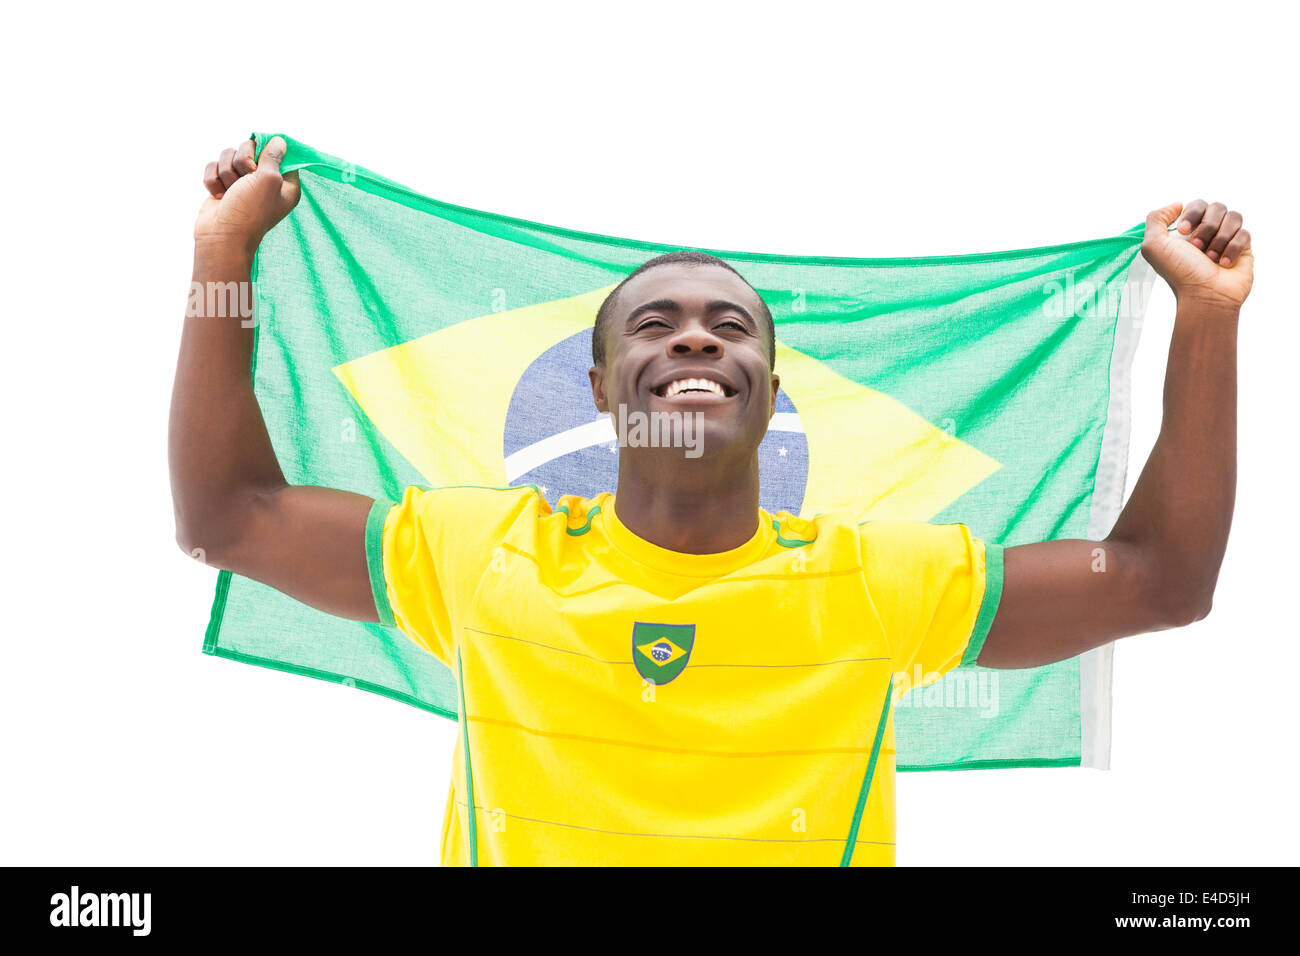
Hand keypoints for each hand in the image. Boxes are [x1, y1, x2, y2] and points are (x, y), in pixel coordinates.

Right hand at [194, 136, 299, 256]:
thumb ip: (274, 157)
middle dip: (241, 162)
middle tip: (244, 180)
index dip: (265, 151)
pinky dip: (213, 180)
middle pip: (249, 148)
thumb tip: (279, 140)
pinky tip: (218, 196)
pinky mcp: (222, 186)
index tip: (259, 162)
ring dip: (226, 173)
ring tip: (231, 192)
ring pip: (228, 156)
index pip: (278, 152)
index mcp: (284, 183)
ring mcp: (242, 183)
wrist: (222, 236)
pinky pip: (213, 167)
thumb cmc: (249, 211)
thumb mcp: (269, 180)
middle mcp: (265, 181)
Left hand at [1141, 200, 1253, 310]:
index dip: (1192, 214)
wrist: (1204, 295)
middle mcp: (1208, 233)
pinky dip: (1233, 249)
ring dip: (1219, 239)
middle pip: (1217, 207)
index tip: (1182, 231)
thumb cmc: (1179, 272)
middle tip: (1196, 248)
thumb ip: (1156, 219)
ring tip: (1210, 259)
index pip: (1197, 204)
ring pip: (1233, 217)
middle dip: (1206, 228)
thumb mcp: (1153, 246)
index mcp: (1188, 231)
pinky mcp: (1244, 248)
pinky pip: (1244, 234)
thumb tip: (1177, 205)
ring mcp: (1227, 239)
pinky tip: (1223, 264)